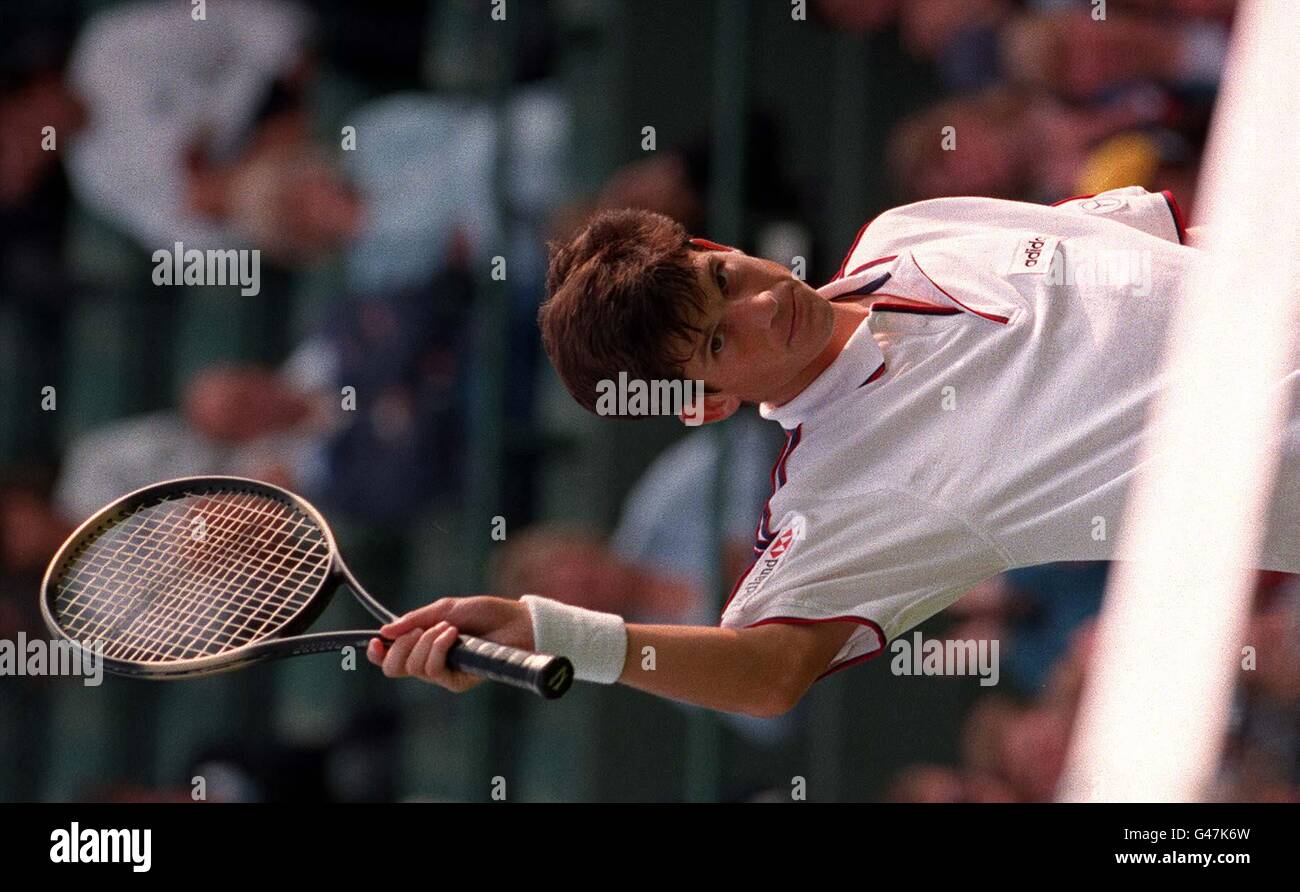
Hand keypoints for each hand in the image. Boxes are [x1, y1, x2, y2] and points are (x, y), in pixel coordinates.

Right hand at [366, 596, 533, 692]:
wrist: (515, 622)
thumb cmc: (485, 614)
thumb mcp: (446, 609)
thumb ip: (415, 620)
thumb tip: (384, 631)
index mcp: (423, 646)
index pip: (391, 659)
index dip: (377, 653)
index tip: (375, 640)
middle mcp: (430, 664)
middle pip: (394, 668)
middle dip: (400, 645)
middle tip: (419, 630)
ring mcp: (443, 675)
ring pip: (414, 668)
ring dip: (426, 642)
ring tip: (448, 628)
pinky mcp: (457, 683)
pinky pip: (433, 669)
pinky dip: (438, 648)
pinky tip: (453, 635)